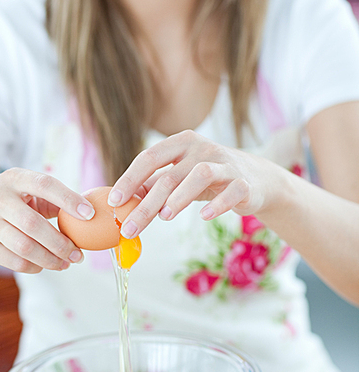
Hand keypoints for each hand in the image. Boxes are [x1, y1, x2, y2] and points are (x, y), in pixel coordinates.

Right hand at [0, 168, 94, 272]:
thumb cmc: (3, 202)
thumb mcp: (20, 190)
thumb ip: (51, 200)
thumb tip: (88, 214)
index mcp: (13, 178)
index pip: (44, 184)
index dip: (68, 199)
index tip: (89, 214)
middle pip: (34, 225)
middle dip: (61, 243)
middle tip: (79, 255)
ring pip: (25, 247)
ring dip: (50, 259)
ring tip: (66, 263)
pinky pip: (15, 262)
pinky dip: (35, 266)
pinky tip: (45, 265)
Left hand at [107, 130, 278, 237]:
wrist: (257, 180)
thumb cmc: (210, 178)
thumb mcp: (179, 176)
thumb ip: (152, 185)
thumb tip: (121, 201)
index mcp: (181, 143)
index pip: (149, 158)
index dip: (129, 179)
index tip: (113, 201)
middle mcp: (202, 148)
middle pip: (169, 174)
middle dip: (146, 204)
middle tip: (130, 228)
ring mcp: (225, 164)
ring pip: (199, 175)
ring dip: (179, 198)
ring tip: (164, 217)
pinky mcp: (244, 183)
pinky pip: (231, 192)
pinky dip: (217, 205)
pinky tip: (204, 217)